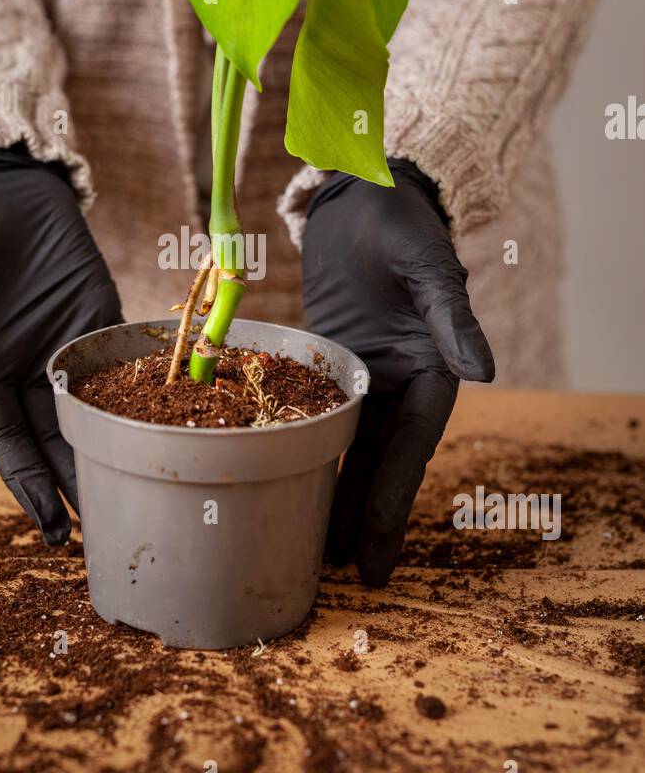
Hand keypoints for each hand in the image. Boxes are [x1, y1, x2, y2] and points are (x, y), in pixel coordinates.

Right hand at [0, 145, 121, 544]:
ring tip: (140, 495)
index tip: (50, 527)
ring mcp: (67, 345)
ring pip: (93, 413)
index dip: (29, 486)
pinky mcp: (102, 318)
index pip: (11, 444)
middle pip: (57, 441)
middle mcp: (29, 369)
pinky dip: (141, 395)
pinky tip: (164, 429)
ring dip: (113, 452)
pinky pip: (121, 363)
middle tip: (106, 532)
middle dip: (77, 486)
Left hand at [301, 160, 493, 586]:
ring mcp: (363, 381)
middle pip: (377, 463)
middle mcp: (398, 386)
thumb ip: (453, 319)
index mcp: (430, 372)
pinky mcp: (329, 368)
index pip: (409, 448)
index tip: (373, 546)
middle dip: (362, 518)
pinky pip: (318, 419)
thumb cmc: (401, 226)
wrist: (362, 196)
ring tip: (316, 553)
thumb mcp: (430, 269)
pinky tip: (286, 486)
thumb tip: (486, 371)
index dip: (389, 499)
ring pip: (347, 451)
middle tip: (347, 576)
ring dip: (334, 497)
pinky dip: (306, 454)